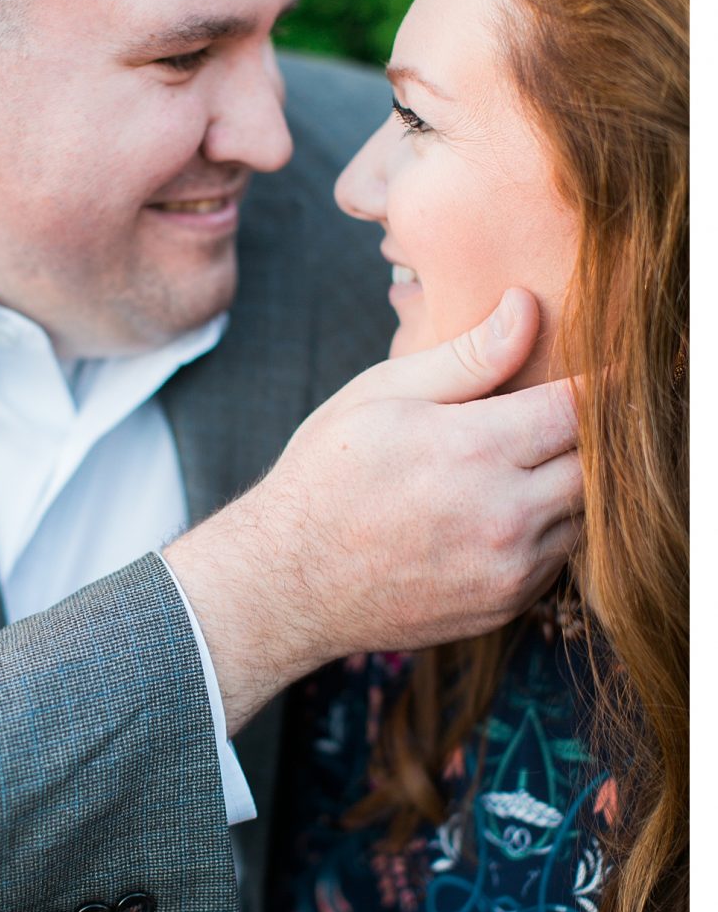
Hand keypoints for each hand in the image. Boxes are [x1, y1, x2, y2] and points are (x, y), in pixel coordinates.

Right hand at [163, 288, 581, 734]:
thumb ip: (469, 355)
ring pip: (588, 516)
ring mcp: (509, 570)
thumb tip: (529, 306)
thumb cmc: (327, 476)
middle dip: (597, 433)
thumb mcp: (384, 394)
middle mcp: (505, 517)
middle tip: (579, 408)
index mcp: (475, 450)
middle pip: (599, 465)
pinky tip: (514, 504)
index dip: (606, 381)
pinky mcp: (506, 605)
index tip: (619, 364)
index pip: (581, 407)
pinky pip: (561, 558)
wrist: (290, 582)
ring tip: (542, 455)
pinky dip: (552, 528)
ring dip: (577, 483)